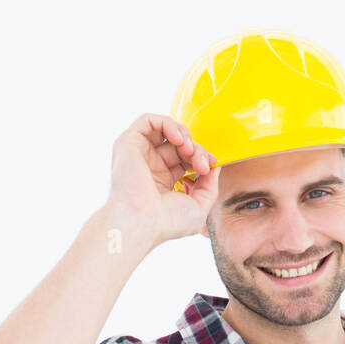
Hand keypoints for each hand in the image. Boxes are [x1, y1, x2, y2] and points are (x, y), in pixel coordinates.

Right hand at [107, 113, 221, 245]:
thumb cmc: (166, 222)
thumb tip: (215, 166)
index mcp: (163, 183)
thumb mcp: (199, 208)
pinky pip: (148, 120)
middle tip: (202, 163)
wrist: (142, 222)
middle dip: (195, 149)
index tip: (211, 165)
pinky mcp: (129, 143)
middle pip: (178, 145)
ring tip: (189, 149)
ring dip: (183, 135)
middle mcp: (150, 167)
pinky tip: (178, 139)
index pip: (185, 160)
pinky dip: (167, 124)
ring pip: (165, 131)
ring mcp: (139, 155)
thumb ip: (210, 187)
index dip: (200, 157)